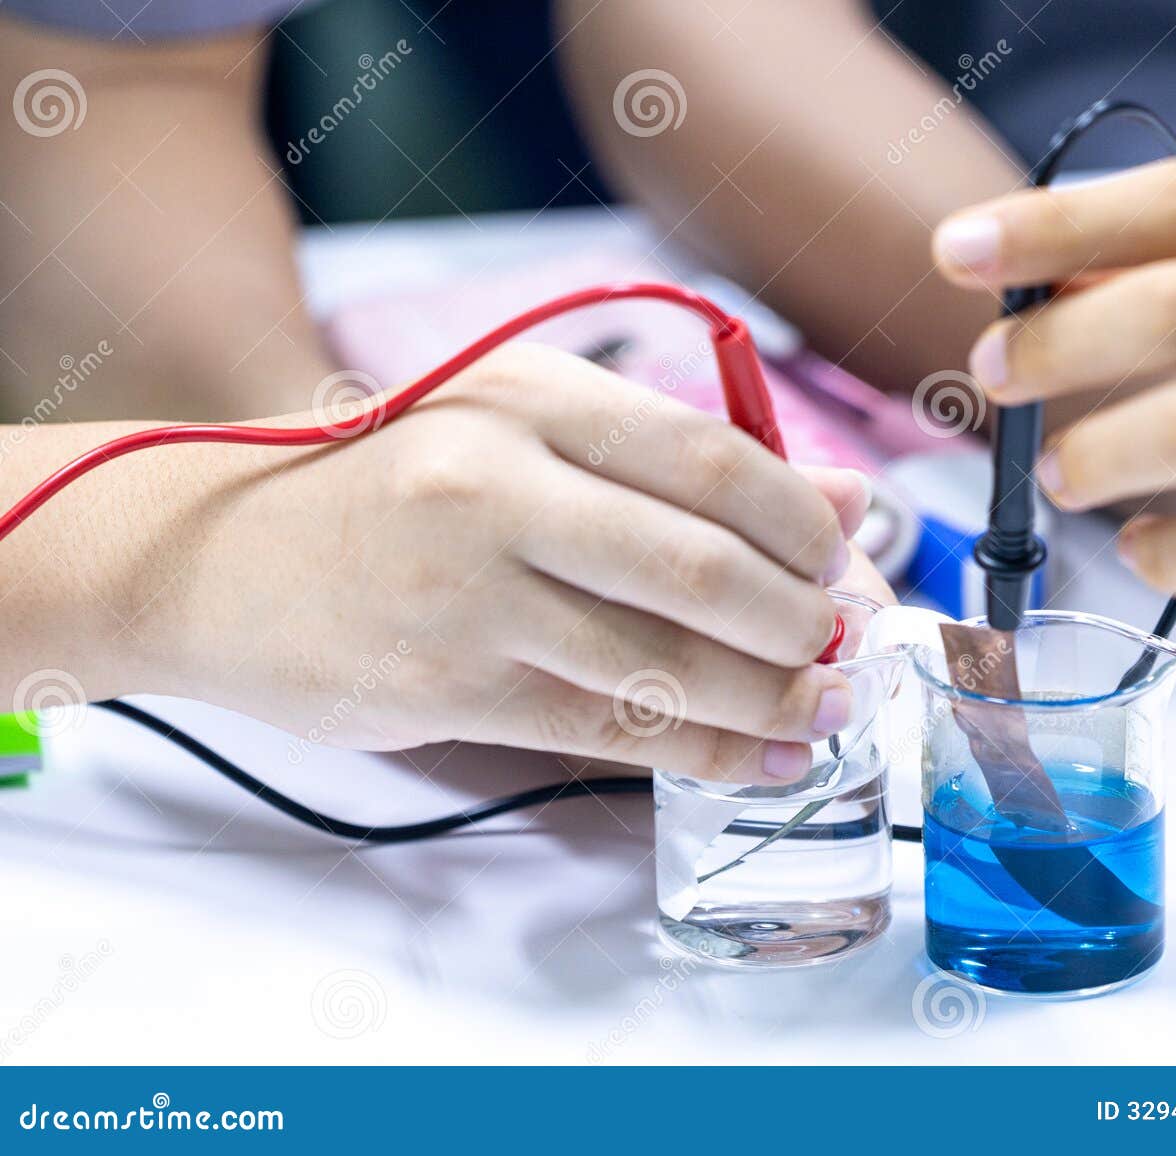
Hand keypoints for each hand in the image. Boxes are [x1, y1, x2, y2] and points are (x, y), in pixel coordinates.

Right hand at [149, 343, 864, 781]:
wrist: (217, 558)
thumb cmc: (397, 490)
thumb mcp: (526, 435)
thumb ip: (680, 465)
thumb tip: (847, 501)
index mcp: (530, 398)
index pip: (713, 459)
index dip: (805, 524)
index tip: (843, 564)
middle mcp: (498, 485)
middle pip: (704, 565)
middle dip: (803, 620)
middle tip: (845, 645)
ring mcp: (468, 594)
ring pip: (667, 660)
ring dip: (772, 697)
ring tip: (825, 708)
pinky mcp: (447, 688)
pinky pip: (611, 731)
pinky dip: (706, 752)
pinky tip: (759, 758)